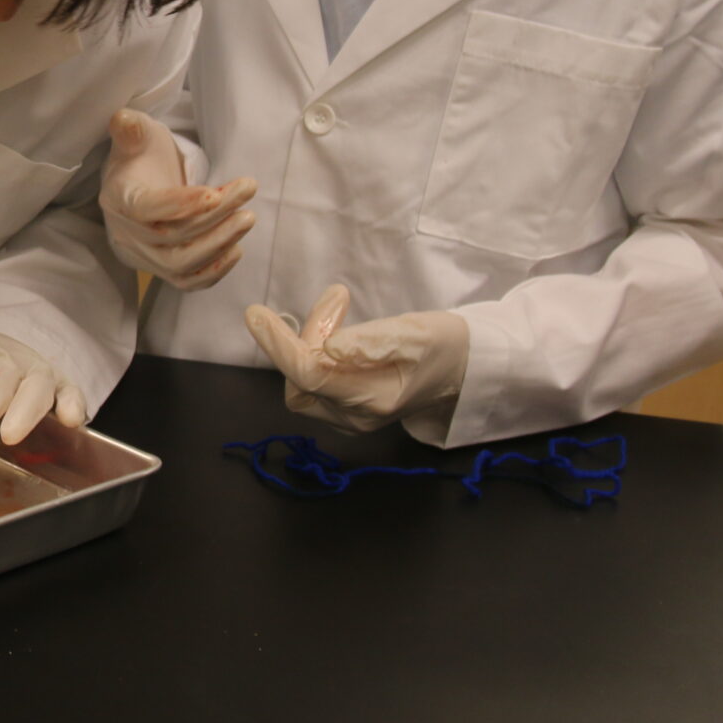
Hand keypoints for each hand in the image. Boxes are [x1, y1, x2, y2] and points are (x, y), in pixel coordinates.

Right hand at [100, 109, 256, 291]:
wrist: (138, 182)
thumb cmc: (141, 155)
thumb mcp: (137, 134)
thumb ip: (131, 129)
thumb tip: (123, 120)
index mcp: (118, 198)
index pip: (145, 209)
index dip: (179, 205)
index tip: (213, 193)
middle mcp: (125, 232)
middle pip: (171, 237)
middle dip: (213, 217)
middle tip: (246, 191)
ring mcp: (142, 255)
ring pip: (180, 264)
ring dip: (218, 244)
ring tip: (247, 217)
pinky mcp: (160, 269)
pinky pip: (187, 281)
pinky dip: (214, 271)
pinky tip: (237, 248)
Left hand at [243, 285, 469, 432]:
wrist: (466, 369)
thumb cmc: (444, 346)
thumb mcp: (414, 333)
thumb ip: (372, 342)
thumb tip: (329, 348)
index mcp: (373, 401)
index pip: (308, 376)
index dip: (278, 345)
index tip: (255, 314)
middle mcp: (355, 418)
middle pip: (300, 381)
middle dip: (303, 339)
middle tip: (336, 303)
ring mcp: (350, 419)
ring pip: (303, 383)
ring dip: (308, 343)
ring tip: (339, 310)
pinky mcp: (347, 409)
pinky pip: (314, 382)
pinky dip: (315, 351)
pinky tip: (336, 328)